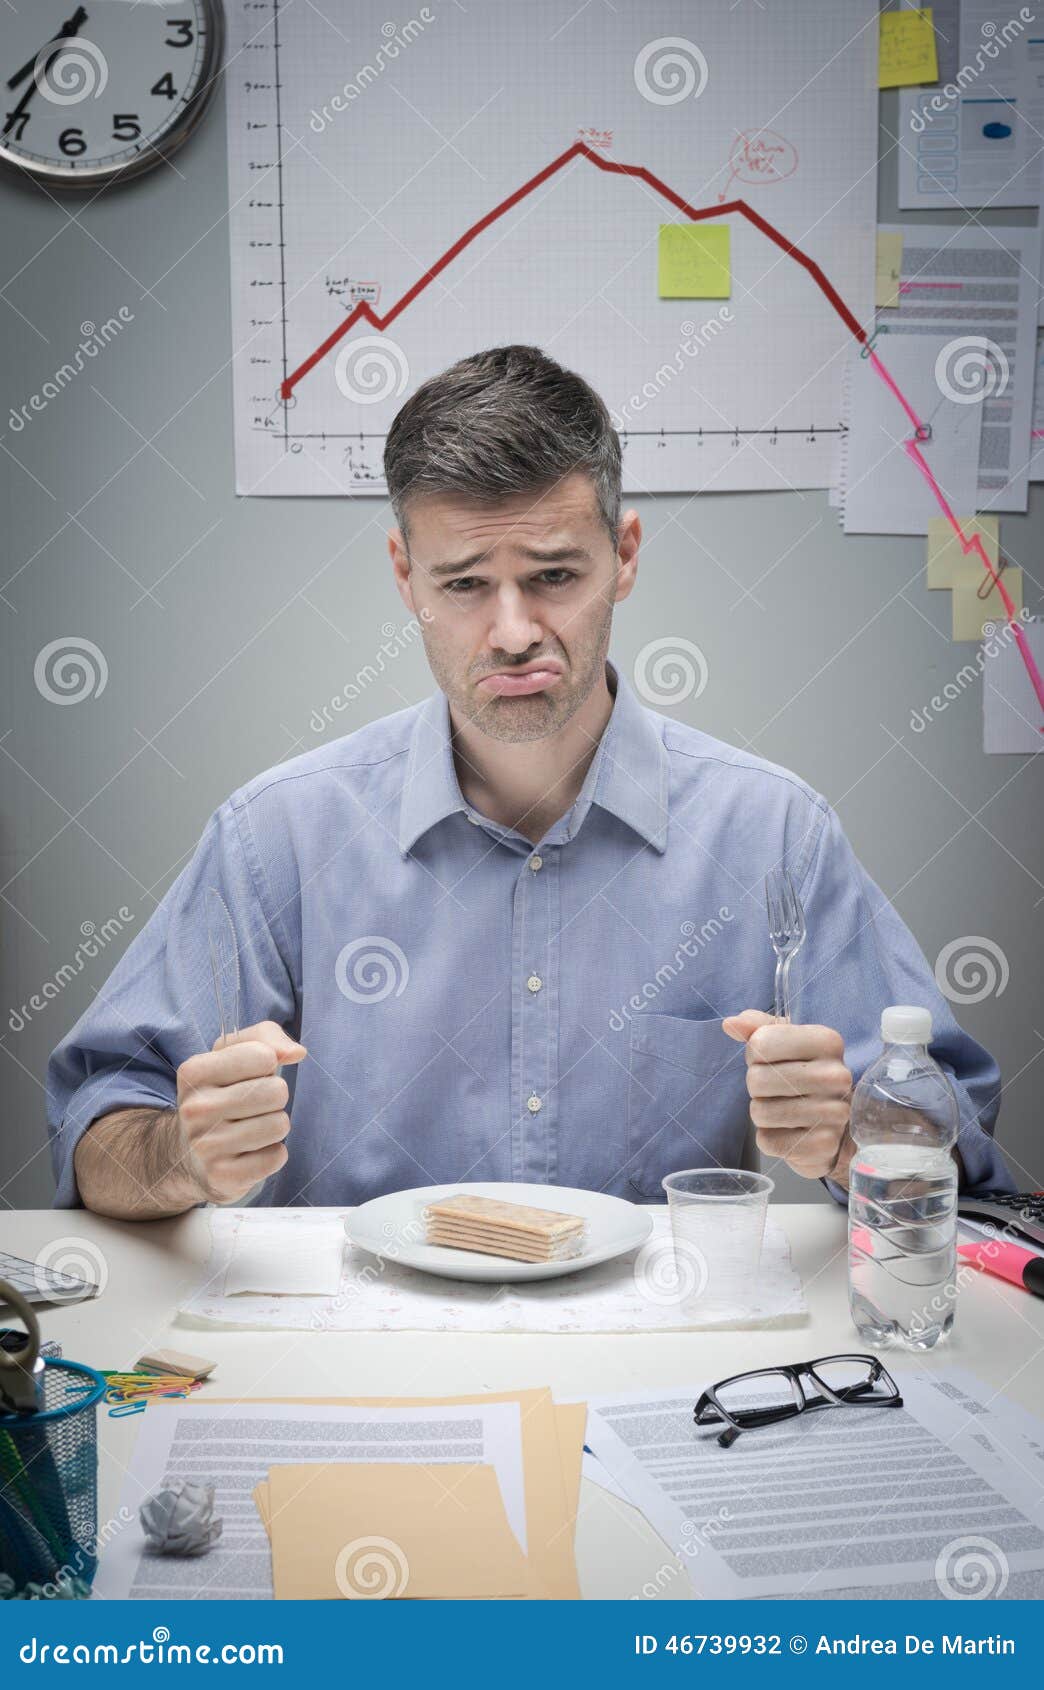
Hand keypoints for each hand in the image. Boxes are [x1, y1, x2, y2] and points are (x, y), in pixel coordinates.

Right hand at [174, 1021, 306, 1201]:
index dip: (267, 1065)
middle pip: (276, 1092)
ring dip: (274, 1126)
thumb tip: (296, 1052)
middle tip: (254, 1106)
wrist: (187, 1156)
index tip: (249, 1076)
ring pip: (279, 1125)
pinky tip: (249, 1152)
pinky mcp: (222, 1176)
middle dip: (275, 1097)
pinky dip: (271, 1154)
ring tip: (251, 1128)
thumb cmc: (221, 1095)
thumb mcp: (233, 1054)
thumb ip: (267, 1037)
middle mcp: (195, 1108)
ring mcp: (206, 1145)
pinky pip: (276, 1156)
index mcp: (194, 1072)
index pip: (263, 1056)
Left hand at [722, 1009, 853, 1183]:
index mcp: (827, 1042)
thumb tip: (730, 1024)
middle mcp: (837, 1076)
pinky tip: (790, 1131)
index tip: (772, 1062)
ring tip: (784, 1109)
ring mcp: (834, 1113)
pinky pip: (769, 1142)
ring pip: (760, 1112)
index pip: (760, 1044)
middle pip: (757, 1079)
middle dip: (757, 1087)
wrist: (836, 1124)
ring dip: (763, 1113)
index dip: (755, 1055)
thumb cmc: (805, 1074)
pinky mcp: (824, 1146)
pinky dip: (771, 1139)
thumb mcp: (786, 1042)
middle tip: (777, 1090)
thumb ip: (757, 1027)